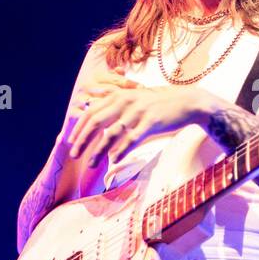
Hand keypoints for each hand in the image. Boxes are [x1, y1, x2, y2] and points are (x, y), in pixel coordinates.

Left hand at [59, 82, 210, 164]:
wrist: (188, 102)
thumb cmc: (161, 104)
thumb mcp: (137, 99)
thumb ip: (119, 106)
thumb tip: (101, 121)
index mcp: (120, 95)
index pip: (91, 112)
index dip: (79, 127)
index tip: (70, 141)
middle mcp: (126, 101)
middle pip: (96, 122)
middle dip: (82, 140)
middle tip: (74, 154)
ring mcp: (138, 112)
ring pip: (111, 133)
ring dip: (99, 151)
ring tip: (91, 164)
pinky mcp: (151, 122)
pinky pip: (131, 139)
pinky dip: (121, 151)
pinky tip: (114, 161)